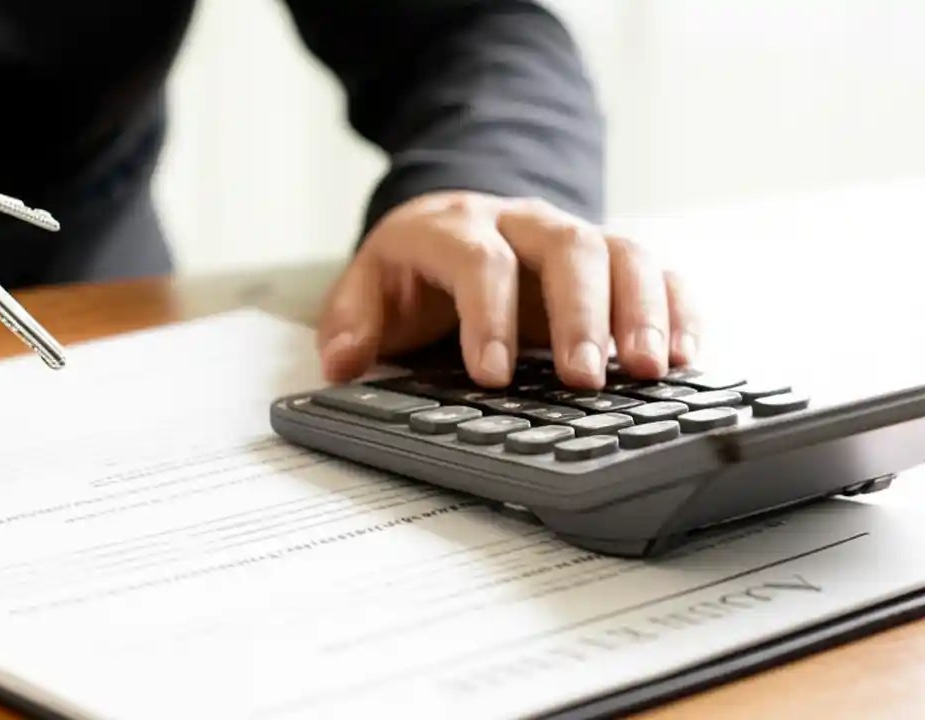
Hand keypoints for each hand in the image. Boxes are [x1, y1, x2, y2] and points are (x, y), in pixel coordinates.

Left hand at [317, 192, 696, 388]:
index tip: (491, 376)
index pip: (479, 261)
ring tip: (650, 371)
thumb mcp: (368, 290)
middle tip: (583, 379)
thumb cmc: (413, 273)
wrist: (452, 230)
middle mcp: (523, 224)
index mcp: (456, 228)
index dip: (488, 315)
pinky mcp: (610, 262)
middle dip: (580, 315)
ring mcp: (573, 238)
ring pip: (623, 253)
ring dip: (642, 311)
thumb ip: (351, 323)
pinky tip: (686, 356)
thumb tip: (342, 362)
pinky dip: (679, 309)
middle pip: (567, 249)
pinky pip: (658, 272)